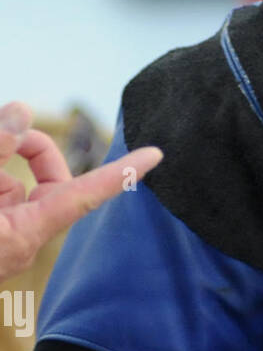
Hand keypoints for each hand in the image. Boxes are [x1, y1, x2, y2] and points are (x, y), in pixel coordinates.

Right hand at [0, 101, 162, 283]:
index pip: (84, 194)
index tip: (158, 154)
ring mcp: (0, 238)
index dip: (121, 173)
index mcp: (20, 234)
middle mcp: (16, 240)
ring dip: (1, 161)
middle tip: (9, 125)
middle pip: (50, 182)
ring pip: (13, 186)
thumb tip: (24, 110)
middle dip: (35, 150)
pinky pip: (0, 196)